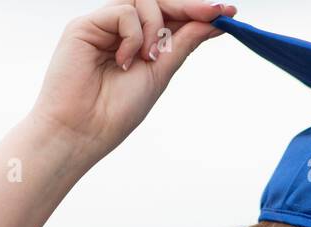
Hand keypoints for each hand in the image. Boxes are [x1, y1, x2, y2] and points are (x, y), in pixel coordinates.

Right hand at [29, 1, 236, 167]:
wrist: (83, 131)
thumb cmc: (116, 111)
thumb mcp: (160, 73)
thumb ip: (181, 44)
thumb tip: (211, 21)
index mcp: (138, 43)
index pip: (170, 17)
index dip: (196, 12)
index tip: (227, 13)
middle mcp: (119, 30)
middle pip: (159, 1)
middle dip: (189, 6)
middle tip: (215, 13)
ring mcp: (102, 25)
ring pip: (143, 1)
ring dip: (156, 29)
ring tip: (149, 60)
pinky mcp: (85, 25)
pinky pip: (124, 11)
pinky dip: (133, 36)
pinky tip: (124, 61)